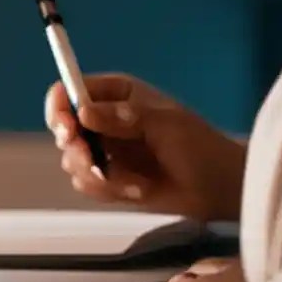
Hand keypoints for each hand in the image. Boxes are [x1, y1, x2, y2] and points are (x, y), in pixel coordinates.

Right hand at [45, 74, 245, 219]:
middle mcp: (104, 119)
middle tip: (92, 161)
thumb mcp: (165, 124)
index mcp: (116, 94)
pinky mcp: (108, 179)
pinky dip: (109, 190)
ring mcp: (105, 151)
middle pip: (62, 127)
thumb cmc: (200, 146)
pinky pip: (87, 184)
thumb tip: (83, 113)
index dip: (60, 106)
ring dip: (97, 174)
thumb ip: (124, 116)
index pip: (70, 91)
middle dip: (75, 148)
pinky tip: (139, 190)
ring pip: (72, 160)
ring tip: (132, 183)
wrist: (221, 189)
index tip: (67, 127)